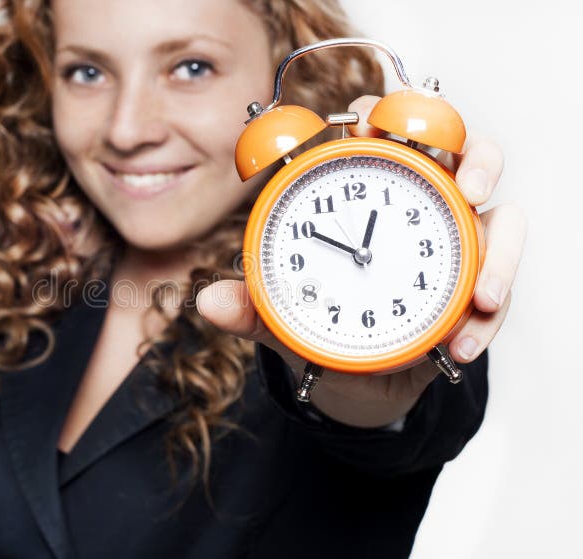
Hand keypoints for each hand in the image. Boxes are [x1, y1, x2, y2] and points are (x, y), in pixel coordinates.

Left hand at [196, 95, 526, 427]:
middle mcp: (413, 198)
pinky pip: (501, 275)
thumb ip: (250, 306)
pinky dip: (492, 307)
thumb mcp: (282, 312)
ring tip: (480, 290)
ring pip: (498, 210)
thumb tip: (207, 303)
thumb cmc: (322, 321)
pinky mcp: (479, 273)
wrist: (358, 374)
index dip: (375, 114)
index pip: (373, 127)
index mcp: (360, 190)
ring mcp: (452, 234)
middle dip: (462, 151)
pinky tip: (461, 340)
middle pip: (453, 144)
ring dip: (496, 245)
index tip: (365, 130)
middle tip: (460, 184)